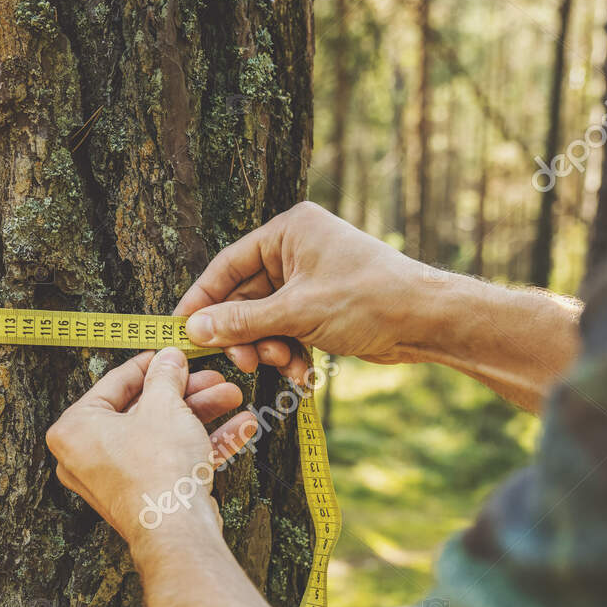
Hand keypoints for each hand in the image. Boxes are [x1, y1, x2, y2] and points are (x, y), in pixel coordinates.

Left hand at [46, 347, 258, 549]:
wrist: (176, 529)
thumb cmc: (156, 470)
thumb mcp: (165, 405)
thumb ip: (165, 377)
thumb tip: (168, 359)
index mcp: (75, 429)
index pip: (114, 384)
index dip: (149, 366)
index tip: (168, 356)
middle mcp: (88, 456)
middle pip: (144, 411)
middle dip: (187, 394)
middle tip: (211, 379)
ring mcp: (117, 479)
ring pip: (163, 435)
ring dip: (201, 416)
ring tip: (231, 398)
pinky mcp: (144, 496)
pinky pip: (171, 461)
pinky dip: (202, 444)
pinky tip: (238, 428)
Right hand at [174, 201, 441, 370]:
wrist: (425, 320)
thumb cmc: (368, 299)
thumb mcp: (296, 312)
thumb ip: (241, 322)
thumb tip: (194, 330)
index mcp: (289, 232)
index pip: (228, 265)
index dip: (202, 300)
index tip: (181, 330)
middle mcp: (296, 251)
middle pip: (245, 298)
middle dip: (244, 334)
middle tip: (243, 362)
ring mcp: (309, 280)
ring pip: (265, 321)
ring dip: (269, 348)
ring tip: (284, 363)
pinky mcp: (321, 308)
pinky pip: (288, 332)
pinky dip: (290, 353)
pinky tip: (304, 374)